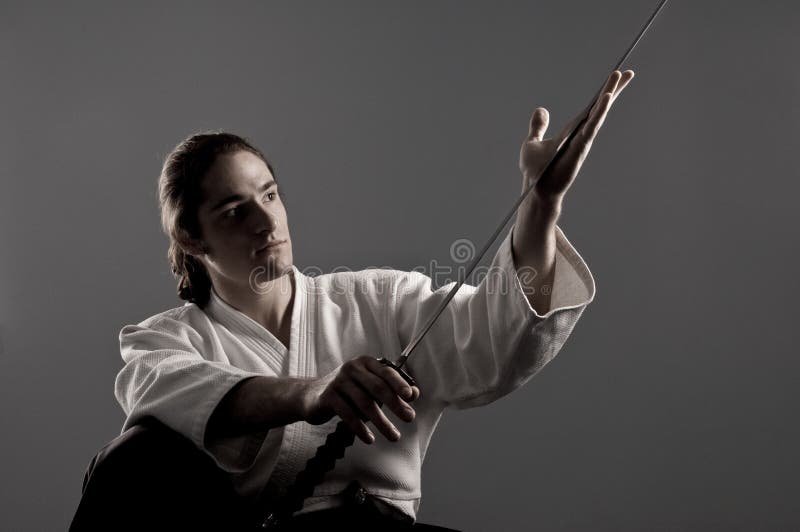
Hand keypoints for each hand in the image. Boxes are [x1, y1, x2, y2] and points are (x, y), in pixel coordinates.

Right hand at [301, 356, 420, 443]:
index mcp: (365, 363)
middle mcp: (352, 368)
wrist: (311, 396)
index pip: (386, 372)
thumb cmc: (347, 391)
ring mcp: (338, 381)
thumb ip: (391, 389)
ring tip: (394, 436)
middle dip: (396, 404)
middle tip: (409, 418)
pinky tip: (370, 439)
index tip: (411, 397)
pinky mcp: (328, 397)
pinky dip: (360, 428)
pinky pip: (348, 414)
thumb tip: (414, 394)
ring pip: (365, 403)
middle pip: (378, 387)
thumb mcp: (368, 387)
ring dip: (381, 422)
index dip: (400, 383)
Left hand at [518, 69, 634, 204]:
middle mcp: (581, 134)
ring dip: (608, 95)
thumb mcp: (532, 143)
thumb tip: (541, 110)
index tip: (617, 77)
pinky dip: (599, 113)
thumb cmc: (536, 170)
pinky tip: (605, 99)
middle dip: (613, 89)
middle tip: (628, 72)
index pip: (591, 108)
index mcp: (573, 130)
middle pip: (600, 108)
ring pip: (598, 114)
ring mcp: (582, 141)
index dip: (603, 93)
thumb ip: (538, 127)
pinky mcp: (580, 147)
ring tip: (619, 77)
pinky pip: (591, 126)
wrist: (536, 189)